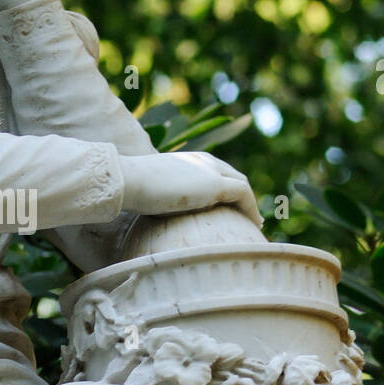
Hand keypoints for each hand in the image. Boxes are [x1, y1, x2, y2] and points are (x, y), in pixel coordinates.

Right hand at [118, 152, 262, 226]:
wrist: (128, 181)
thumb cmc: (131, 189)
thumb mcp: (152, 190)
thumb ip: (162, 195)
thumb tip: (155, 213)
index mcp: (187, 160)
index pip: (216, 170)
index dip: (226, 186)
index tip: (230, 205)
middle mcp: (203, 160)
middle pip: (233, 175)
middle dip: (243, 194)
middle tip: (249, 215)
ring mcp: (210, 170)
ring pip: (241, 184)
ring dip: (250, 204)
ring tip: (255, 223)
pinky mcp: (215, 184)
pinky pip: (243, 194)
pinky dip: (251, 208)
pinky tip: (254, 224)